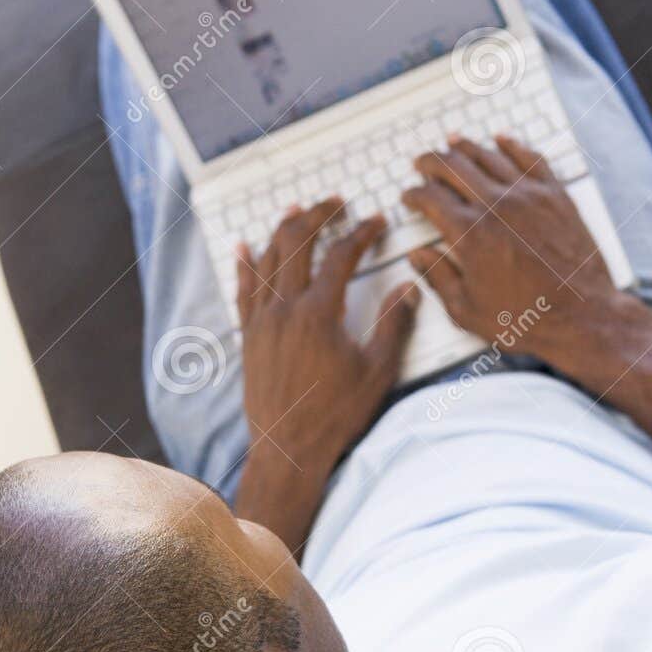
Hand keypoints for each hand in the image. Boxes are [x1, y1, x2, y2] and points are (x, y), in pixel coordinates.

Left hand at [237, 198, 418, 483]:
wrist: (288, 449)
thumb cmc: (336, 414)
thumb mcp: (377, 371)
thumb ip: (393, 324)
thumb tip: (409, 287)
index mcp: (319, 312)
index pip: (341, 255)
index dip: (361, 232)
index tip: (376, 221)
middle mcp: (284, 308)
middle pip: (297, 243)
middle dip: (317, 215)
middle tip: (336, 203)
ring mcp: (262, 320)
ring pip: (267, 259)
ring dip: (283, 230)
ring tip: (299, 211)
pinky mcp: (249, 335)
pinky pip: (242, 289)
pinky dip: (244, 263)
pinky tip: (245, 246)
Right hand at [402, 134, 624, 376]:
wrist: (582, 317)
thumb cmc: (527, 319)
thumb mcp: (467, 310)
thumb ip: (438, 277)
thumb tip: (417, 256)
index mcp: (470, 233)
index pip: (430, 198)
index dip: (414, 194)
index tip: (410, 197)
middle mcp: (497, 206)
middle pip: (453, 167)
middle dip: (431, 161)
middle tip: (422, 163)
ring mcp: (529, 196)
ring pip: (489, 156)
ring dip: (465, 147)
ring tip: (452, 142)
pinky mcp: (556, 196)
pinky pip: (531, 158)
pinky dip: (513, 145)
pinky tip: (501, 139)